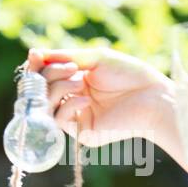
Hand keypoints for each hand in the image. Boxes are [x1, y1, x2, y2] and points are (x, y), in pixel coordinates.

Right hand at [25, 46, 172, 147]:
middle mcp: (73, 98)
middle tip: (70, 68)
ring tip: (79, 82)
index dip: (36, 66)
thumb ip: (65, 57)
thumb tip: (34, 53)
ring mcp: (77, 116)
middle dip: (50, 75)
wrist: (153, 97)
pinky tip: (86, 99)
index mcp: (75, 80)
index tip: (36, 56)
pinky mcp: (83, 133)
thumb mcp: (95, 58)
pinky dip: (68, 107)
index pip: (43, 75)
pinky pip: (60, 121)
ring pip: (46, 105)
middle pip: (40, 89)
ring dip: (58, 89)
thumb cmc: (129, 74)